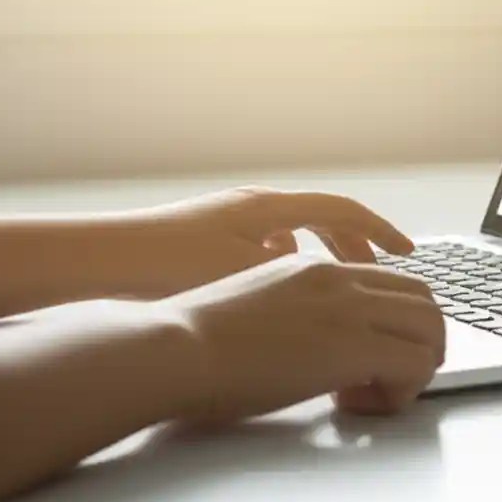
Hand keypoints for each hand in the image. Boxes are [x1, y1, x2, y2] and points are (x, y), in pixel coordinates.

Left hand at [146, 187, 415, 286]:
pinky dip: (278, 265)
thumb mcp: (246, 277)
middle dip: (351, 246)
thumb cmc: (165, 268)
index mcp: (268, 208)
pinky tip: (270, 294)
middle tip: (372, 274)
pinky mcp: (201, 240)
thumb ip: (296, 278)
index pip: (343, 210)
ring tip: (325, 287)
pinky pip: (258, 247)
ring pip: (287, 234)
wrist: (95, 263)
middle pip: (318, 218)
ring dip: (314, 256)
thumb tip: (333, 283)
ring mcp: (224, 221)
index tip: (406, 252)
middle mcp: (249, 206)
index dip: (380, 232)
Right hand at [164, 253, 443, 419]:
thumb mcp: (257, 309)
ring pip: (431, 325)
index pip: (389, 283)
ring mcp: (349, 307)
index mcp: (315, 269)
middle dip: (420, 342)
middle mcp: (340, 279)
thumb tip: (308, 343)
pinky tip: (358, 405)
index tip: (366, 359)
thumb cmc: (196, 341)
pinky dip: (403, 390)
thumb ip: (294, 314)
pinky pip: (415, 363)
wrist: (177, 347)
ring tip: (376, 394)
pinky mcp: (353, 344)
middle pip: (423, 298)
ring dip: (417, 365)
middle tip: (387, 378)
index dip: (391, 325)